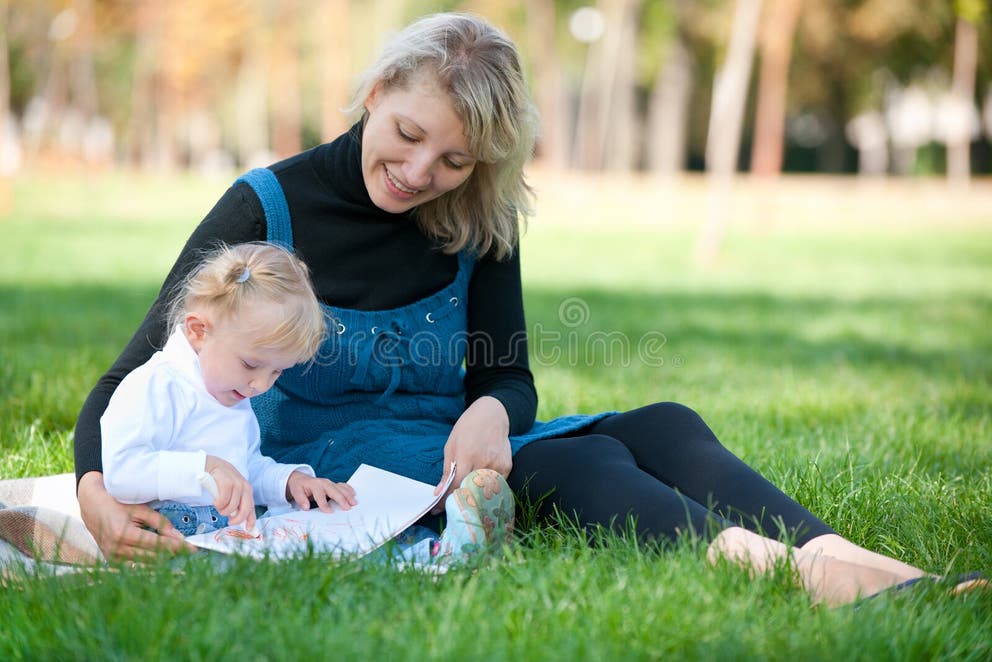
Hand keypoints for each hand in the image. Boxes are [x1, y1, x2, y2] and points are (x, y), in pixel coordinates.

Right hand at [77, 471, 192, 560]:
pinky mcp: (112, 561)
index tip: (193, 548)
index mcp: (124, 535)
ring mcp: (113, 558)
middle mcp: (117, 550)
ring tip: (178, 553)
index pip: (158, 545)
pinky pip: (135, 565)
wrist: (91, 506)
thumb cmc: (117, 503)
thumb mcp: (140, 509)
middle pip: (153, 558)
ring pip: (146, 564)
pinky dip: (150, 561)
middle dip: (173, 554)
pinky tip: (161, 556)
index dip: (177, 547)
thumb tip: (178, 537)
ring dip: (163, 559)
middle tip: (190, 551)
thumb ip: (160, 523)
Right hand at [203, 455, 255, 530]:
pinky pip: (223, 501)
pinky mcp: (227, 483)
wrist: (212, 465)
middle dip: (237, 519)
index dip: (251, 520)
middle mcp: (245, 487)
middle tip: (229, 521)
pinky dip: (218, 504)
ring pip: (232, 507)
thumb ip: (236, 503)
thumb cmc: (222, 480)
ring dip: (223, 510)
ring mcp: (237, 485)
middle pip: (245, 509)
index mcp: (247, 490)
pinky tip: (215, 500)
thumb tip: (237, 518)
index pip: (251, 508)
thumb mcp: (232, 492)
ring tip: (218, 505)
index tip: (249, 529)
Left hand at [286, 472, 356, 511]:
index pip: (320, 495)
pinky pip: (342, 485)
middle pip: (334, 491)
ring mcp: (330, 483)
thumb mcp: (296, 492)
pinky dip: (348, 489)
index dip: (324, 504)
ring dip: (348, 495)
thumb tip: (306, 507)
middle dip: (341, 499)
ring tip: (354, 502)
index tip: (330, 512)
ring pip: (340, 488)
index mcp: (315, 485)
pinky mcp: (333, 484)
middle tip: (348, 508)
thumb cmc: (299, 487)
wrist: (301, 479)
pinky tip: (354, 494)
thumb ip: (301, 499)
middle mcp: (324, 483)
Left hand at [432, 396, 511, 512]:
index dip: (446, 500)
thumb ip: (446, 471)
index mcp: (466, 455)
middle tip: (450, 506)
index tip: (438, 508)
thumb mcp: (451, 446)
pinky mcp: (507, 467)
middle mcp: (483, 462)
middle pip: (470, 492)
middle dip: (459, 502)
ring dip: (472, 498)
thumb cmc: (467, 429)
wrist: (492, 416)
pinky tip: (479, 486)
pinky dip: (486, 489)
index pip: (456, 486)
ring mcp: (497, 465)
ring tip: (464, 499)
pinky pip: (495, 486)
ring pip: (484, 492)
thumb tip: (439, 493)